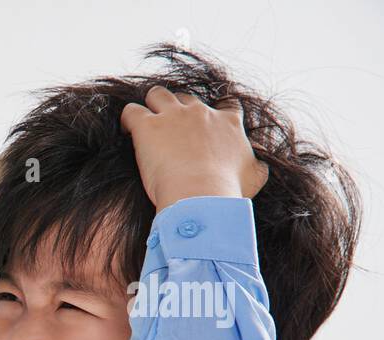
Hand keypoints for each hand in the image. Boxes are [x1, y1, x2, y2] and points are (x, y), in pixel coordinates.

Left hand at [120, 87, 267, 211]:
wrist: (201, 196)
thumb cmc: (227, 191)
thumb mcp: (254, 178)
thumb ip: (257, 167)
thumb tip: (260, 167)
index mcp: (228, 123)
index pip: (226, 106)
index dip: (215, 113)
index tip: (206, 127)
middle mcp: (201, 113)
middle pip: (187, 99)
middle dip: (179, 110)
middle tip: (170, 130)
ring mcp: (173, 116)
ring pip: (158, 94)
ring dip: (151, 105)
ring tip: (146, 123)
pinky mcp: (147, 126)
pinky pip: (131, 111)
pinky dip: (127, 119)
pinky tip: (127, 132)